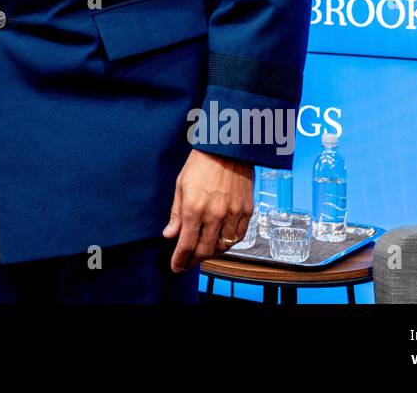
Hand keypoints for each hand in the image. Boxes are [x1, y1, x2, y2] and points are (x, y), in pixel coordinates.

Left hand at [162, 149, 253, 271]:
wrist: (228, 148)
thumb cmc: (201, 163)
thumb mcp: (181, 185)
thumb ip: (177, 213)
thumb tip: (169, 234)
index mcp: (195, 208)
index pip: (186, 244)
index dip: (180, 259)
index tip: (175, 267)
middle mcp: (215, 215)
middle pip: (204, 250)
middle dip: (193, 261)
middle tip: (187, 263)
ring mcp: (233, 214)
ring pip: (223, 247)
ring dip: (211, 254)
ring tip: (202, 253)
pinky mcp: (247, 211)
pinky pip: (238, 237)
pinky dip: (228, 244)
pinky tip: (221, 243)